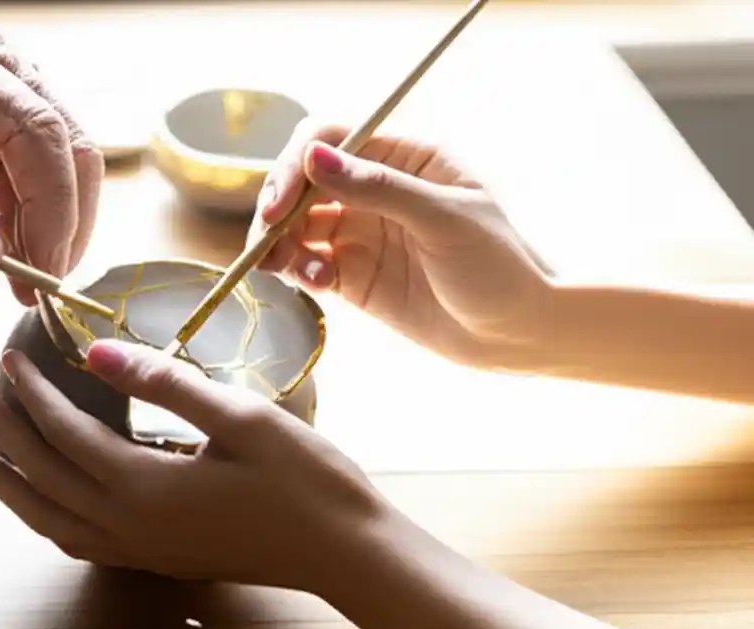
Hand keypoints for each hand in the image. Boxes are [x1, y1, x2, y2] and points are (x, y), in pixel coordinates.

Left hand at [0, 13, 103, 303]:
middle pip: (66, 143)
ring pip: (69, 156)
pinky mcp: (13, 105)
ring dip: (57, 223)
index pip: (30, 131)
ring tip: (27, 281)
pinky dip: (40, 214)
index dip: (48, 207)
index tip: (41, 274)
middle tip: (41, 291)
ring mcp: (10, 78)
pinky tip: (14, 254)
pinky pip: (48, 164)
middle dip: (63, 224)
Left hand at [0, 340, 396, 603]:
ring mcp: (140, 552)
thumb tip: (94, 352)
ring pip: (47, 519)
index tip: (7, 358)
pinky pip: (75, 539)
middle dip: (0, 434)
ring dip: (5, 483)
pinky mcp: (156, 559)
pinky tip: (37, 496)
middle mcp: (128, 528)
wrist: (347, 552)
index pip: (66, 436)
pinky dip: (41, 514)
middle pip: (42, 478)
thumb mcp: (243, 417)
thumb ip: (165, 384)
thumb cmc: (306, 480)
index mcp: (145, 489)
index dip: (32, 395)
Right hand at [257, 123, 552, 367]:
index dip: (297, 164)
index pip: (332, 140)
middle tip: (265, 239)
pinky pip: (307, 264)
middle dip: (276, 206)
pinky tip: (313, 283)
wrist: (518, 333)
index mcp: (404, 158)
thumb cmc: (498, 265)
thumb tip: (314, 156)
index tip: (280, 201)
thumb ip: (378, 188)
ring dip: (278, 242)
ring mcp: (362, 233)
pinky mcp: (352, 276)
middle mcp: (376, 190)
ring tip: (280, 266)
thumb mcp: (444, 219)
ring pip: (297, 225)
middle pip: (303, 182)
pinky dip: (296, 270)